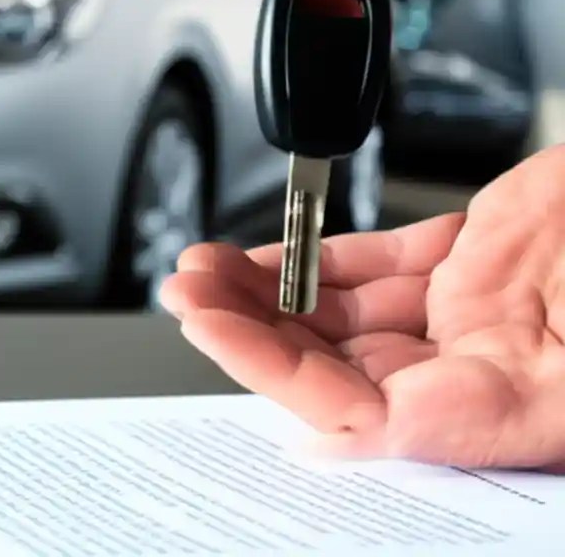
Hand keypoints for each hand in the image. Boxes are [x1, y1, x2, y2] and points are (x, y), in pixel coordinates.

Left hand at [160, 146, 564, 470]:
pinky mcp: (478, 258)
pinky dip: (322, 257)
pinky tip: (275, 253)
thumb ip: (476, 410)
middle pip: (329, 359)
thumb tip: (359, 430)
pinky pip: (382, 264)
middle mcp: (475, 368)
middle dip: (246, 325)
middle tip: (186, 292)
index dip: (265, 365)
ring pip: (343, 309)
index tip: (207, 325)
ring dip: (268, 289)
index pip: (344, 403)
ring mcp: (473, 309)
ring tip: (205, 269)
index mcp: (496, 411)